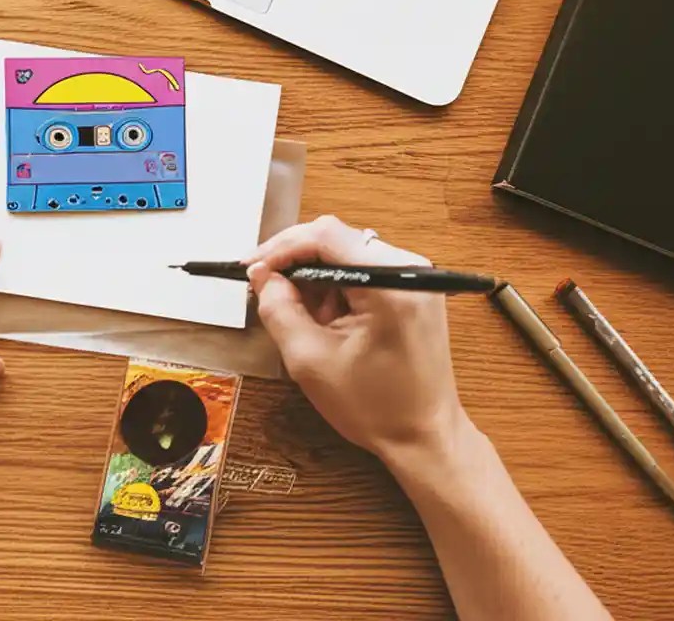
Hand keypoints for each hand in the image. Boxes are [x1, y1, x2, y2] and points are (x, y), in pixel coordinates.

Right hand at [244, 216, 467, 459]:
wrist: (423, 437)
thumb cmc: (374, 407)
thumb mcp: (309, 360)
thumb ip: (279, 310)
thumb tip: (261, 275)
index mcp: (390, 283)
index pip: (325, 236)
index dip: (279, 247)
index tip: (249, 268)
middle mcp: (409, 269)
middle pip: (336, 240)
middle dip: (294, 263)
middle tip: (262, 289)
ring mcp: (413, 278)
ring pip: (344, 254)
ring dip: (313, 279)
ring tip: (298, 317)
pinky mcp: (411, 290)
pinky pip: (360, 272)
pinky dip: (333, 289)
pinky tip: (321, 319)